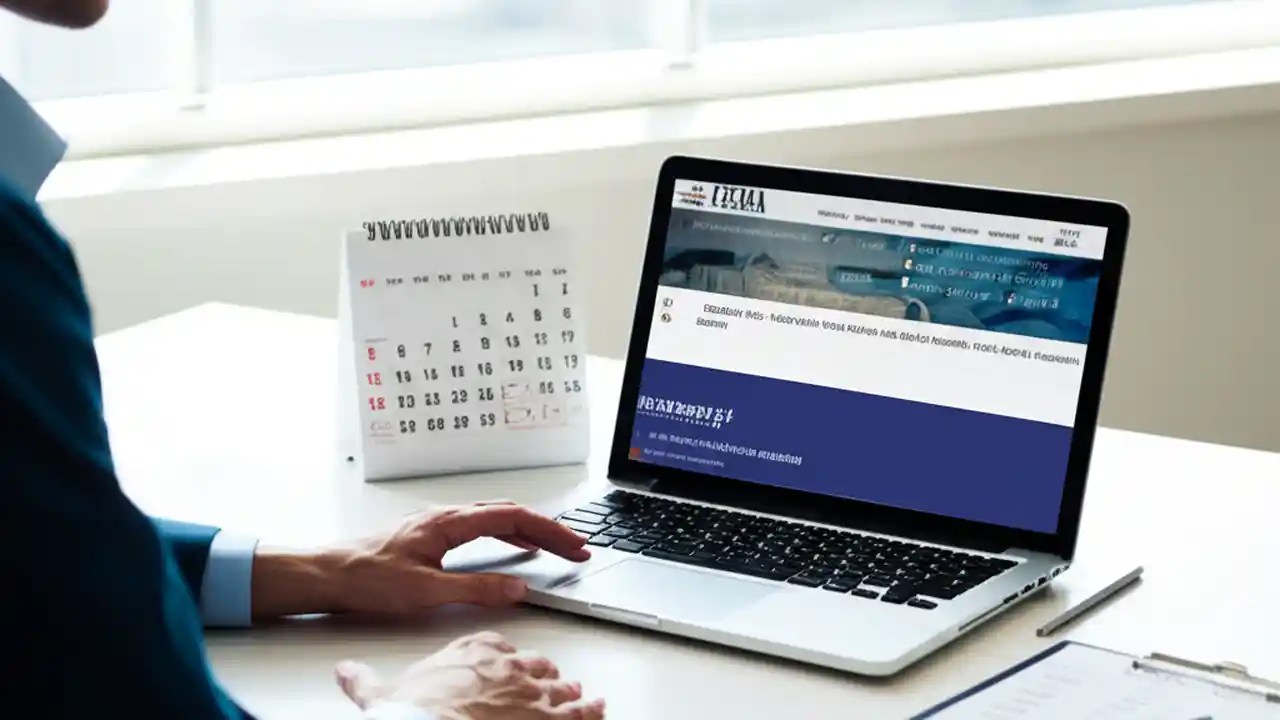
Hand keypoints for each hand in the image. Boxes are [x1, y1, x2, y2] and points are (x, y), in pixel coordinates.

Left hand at [250, 501, 589, 617]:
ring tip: (555, 547)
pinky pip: (482, 526)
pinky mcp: (432, 535)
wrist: (326, 573)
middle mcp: (447, 516)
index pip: (514, 518)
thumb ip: (474, 590)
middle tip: (576, 547)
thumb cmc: (365, 577)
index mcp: (449, 522)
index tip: (574, 546)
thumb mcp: (425, 592)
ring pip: (497, 517)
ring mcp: (439, 523)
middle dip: (549, 528)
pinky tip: (513, 548)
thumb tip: (516, 588)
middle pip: (511, 513)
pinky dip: (508, 535)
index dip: (550, 531)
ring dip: (530, 530)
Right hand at [335, 631, 605, 719]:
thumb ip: (365, 681)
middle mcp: (509, 665)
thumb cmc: (413, 716)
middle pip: (536, 665)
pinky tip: (598, 708)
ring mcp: (533, 691)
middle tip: (548, 685)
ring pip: (561, 686)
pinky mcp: (551, 717)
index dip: (507, 662)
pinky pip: (581, 711)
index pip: (499, 648)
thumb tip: (346, 673)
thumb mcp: (380, 695)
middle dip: (542, 677)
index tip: (508, 668)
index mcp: (472, 652)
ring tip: (580, 696)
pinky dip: (592, 710)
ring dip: (570, 694)